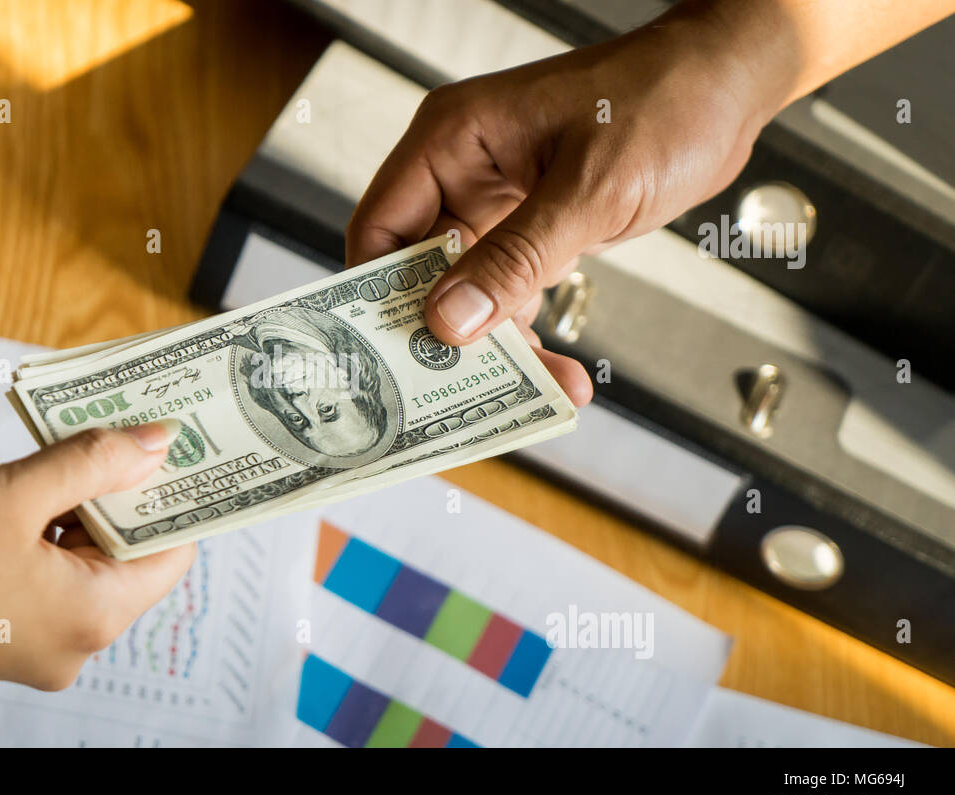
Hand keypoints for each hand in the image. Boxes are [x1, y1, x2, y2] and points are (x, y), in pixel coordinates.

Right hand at [0, 420, 192, 744]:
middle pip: (117, 552)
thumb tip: (156, 443)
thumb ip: (92, 463)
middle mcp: (73, 642)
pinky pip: (32, 572)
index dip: (169, 496)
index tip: (163, 447)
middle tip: (89, 434)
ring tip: (11, 473)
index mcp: (95, 617)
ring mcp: (32, 642)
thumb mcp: (15, 492)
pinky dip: (19, 530)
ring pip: (70, 557)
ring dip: (50, 504)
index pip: (170, 552)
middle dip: (99, 491)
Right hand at [346, 3, 789, 407]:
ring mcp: (496, 203)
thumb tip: (450, 319)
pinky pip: (511, 290)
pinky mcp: (531, 229)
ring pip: (469, 293)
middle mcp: (462, 173)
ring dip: (500, 347)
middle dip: (447, 334)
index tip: (396, 356)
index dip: (378, 296)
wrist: (727, 88)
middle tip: (465, 395)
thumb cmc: (663, 101)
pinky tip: (560, 370)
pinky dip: (531, 332)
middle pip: (422, 272)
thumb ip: (517, 257)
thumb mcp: (588, 188)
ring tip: (539, 388)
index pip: (380, 229)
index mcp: (452, 141)